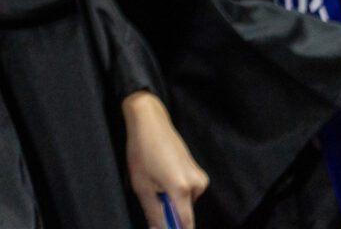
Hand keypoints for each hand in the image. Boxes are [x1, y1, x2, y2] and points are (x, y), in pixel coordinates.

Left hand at [122, 91, 208, 228]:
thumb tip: (159, 228)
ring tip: (155, 178)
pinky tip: (162, 172)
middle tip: (152, 192)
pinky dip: (175, 188)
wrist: (150, 122)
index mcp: (181, 188)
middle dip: (169, 209)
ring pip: (185, 200)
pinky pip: (187, 189)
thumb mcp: (141, 185)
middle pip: (185, 211)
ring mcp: (199, 177)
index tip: (167, 228)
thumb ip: (153, 212)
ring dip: (171, 197)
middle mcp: (196, 183)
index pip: (186, 223)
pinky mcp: (198, 171)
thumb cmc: (142, 150)